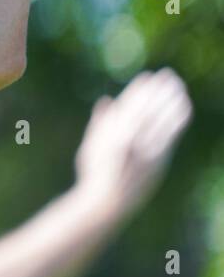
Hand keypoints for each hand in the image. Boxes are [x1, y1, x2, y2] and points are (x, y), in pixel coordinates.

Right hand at [74, 68, 192, 212]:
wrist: (108, 201)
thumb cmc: (95, 172)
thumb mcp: (91, 146)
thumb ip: (100, 122)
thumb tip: (106, 101)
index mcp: (111, 134)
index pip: (129, 105)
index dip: (140, 89)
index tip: (148, 76)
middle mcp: (130, 141)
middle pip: (149, 109)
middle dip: (160, 90)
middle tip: (169, 74)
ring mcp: (146, 151)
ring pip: (163, 120)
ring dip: (173, 100)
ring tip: (180, 87)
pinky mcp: (158, 160)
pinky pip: (172, 133)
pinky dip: (179, 118)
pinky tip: (185, 107)